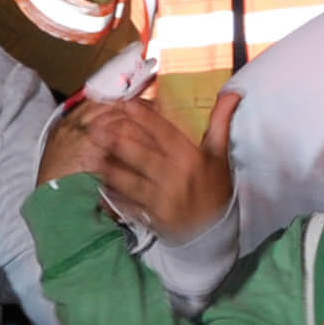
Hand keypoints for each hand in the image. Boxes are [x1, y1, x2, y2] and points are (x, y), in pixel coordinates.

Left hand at [48, 92, 240, 240]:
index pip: (165, 134)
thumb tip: (232, 92)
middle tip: (95, 126)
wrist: (213, 232)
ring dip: (109, 168)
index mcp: (192, 159)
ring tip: (91, 153)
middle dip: (118, 141)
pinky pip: (128, 204)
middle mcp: (176, 178)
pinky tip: (97, 185)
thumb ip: (220, 122)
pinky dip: (112, 196)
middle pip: (142, 156)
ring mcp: (162, 200)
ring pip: (130, 181)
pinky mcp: (152, 217)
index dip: (145, 118)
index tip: (126, 103)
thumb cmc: (214, 188)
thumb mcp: (219, 155)